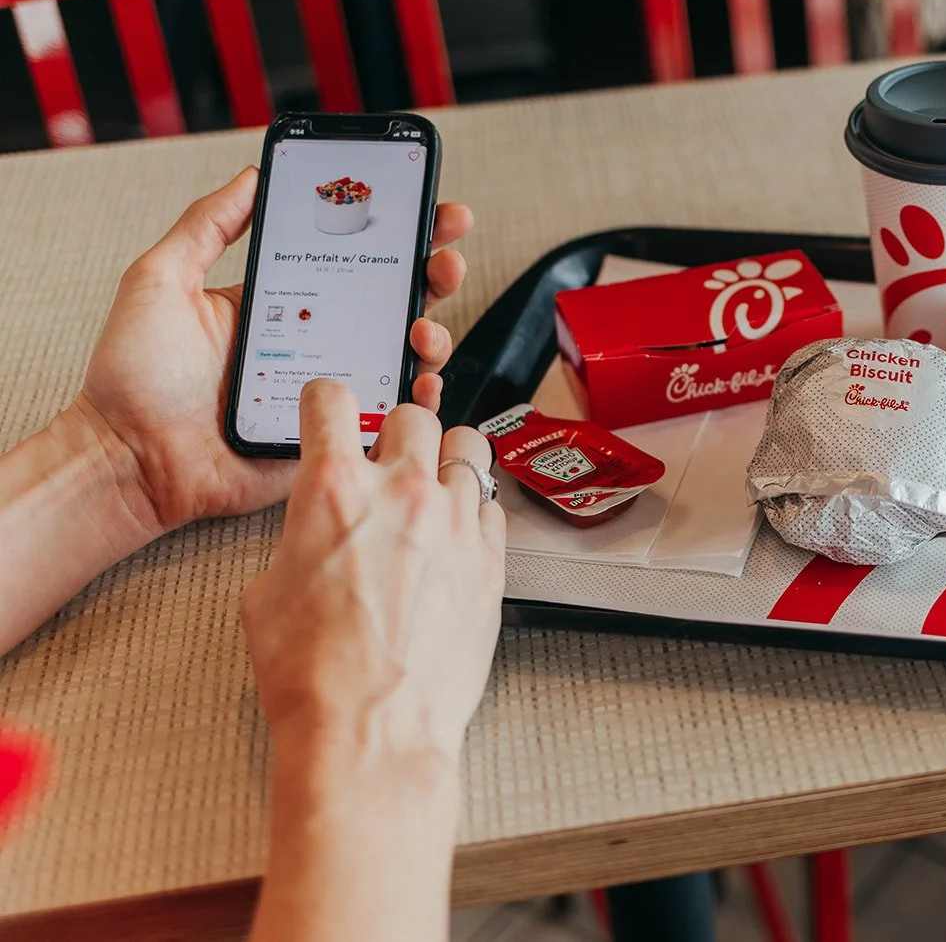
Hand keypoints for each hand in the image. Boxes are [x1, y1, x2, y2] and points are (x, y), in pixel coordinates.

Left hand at [73, 168, 471, 536]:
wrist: (129, 459)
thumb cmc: (134, 378)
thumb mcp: (161, 280)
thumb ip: (206, 225)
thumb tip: (252, 176)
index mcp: (283, 301)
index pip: (354, 258)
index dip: (400, 233)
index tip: (431, 209)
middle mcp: (315, 341)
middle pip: (395, 301)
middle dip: (434, 274)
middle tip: (445, 260)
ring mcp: (330, 388)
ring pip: (404, 356)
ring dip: (431, 335)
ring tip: (422, 329)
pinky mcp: (335, 434)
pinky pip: (392, 418)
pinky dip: (419, 400)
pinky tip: (420, 383)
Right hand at [242, 381, 503, 941]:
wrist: (372, 731)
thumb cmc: (313, 677)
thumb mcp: (267, 593)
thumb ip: (299, 538)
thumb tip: (316, 534)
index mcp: (332, 489)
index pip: (333, 398)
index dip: (329, 403)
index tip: (333, 413)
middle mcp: (400, 492)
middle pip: (414, 414)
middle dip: (398, 434)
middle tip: (389, 464)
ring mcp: (455, 522)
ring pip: (468, 447)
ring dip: (447, 463)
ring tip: (433, 492)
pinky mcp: (492, 558)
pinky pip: (493, 504)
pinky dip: (475, 511)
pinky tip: (456, 539)